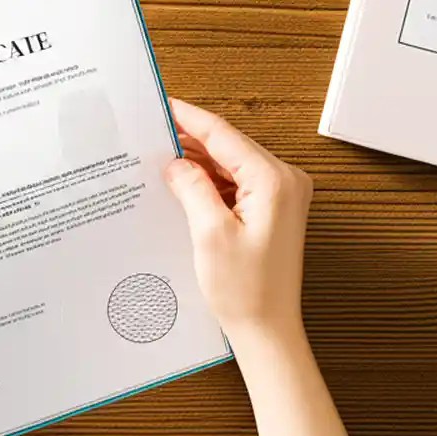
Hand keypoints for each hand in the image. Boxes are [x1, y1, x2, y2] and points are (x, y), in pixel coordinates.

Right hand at [163, 98, 313, 342]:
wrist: (269, 330)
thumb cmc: (246, 290)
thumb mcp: (209, 234)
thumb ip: (192, 188)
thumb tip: (176, 162)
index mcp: (273, 180)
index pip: (223, 135)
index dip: (189, 118)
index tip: (162, 105)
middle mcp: (285, 180)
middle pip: (229, 146)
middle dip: (190, 141)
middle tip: (151, 134)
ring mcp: (283, 195)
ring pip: (232, 164)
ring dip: (200, 163)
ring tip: (160, 160)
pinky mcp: (275, 209)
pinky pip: (239, 183)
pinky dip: (212, 182)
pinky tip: (185, 185)